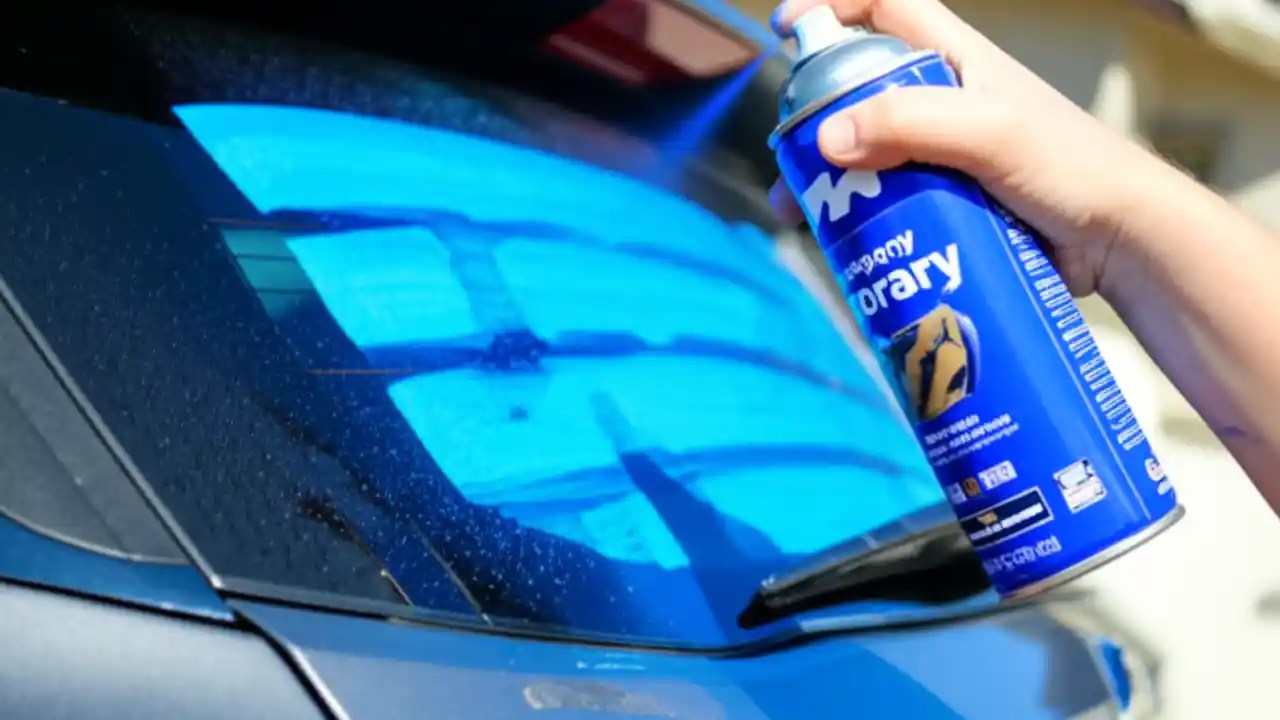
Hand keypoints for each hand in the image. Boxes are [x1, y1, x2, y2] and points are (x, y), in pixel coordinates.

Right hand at [768, 0, 1188, 298]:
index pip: (887, 9)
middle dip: (815, 122)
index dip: (833, 6)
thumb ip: (909, 123)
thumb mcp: (989, 132)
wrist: (1121, 242)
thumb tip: (826, 139)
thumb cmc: (1071, 167)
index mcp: (957, 62)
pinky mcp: (949, 206)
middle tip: (788, 160)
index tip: (786, 31)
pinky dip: (860, 221)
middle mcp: (946, 103)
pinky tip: (840, 245)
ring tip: (803, 218)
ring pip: (868, 158)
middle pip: (860, 94)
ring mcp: (945, 158)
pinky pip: (890, 205)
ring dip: (829, 183)